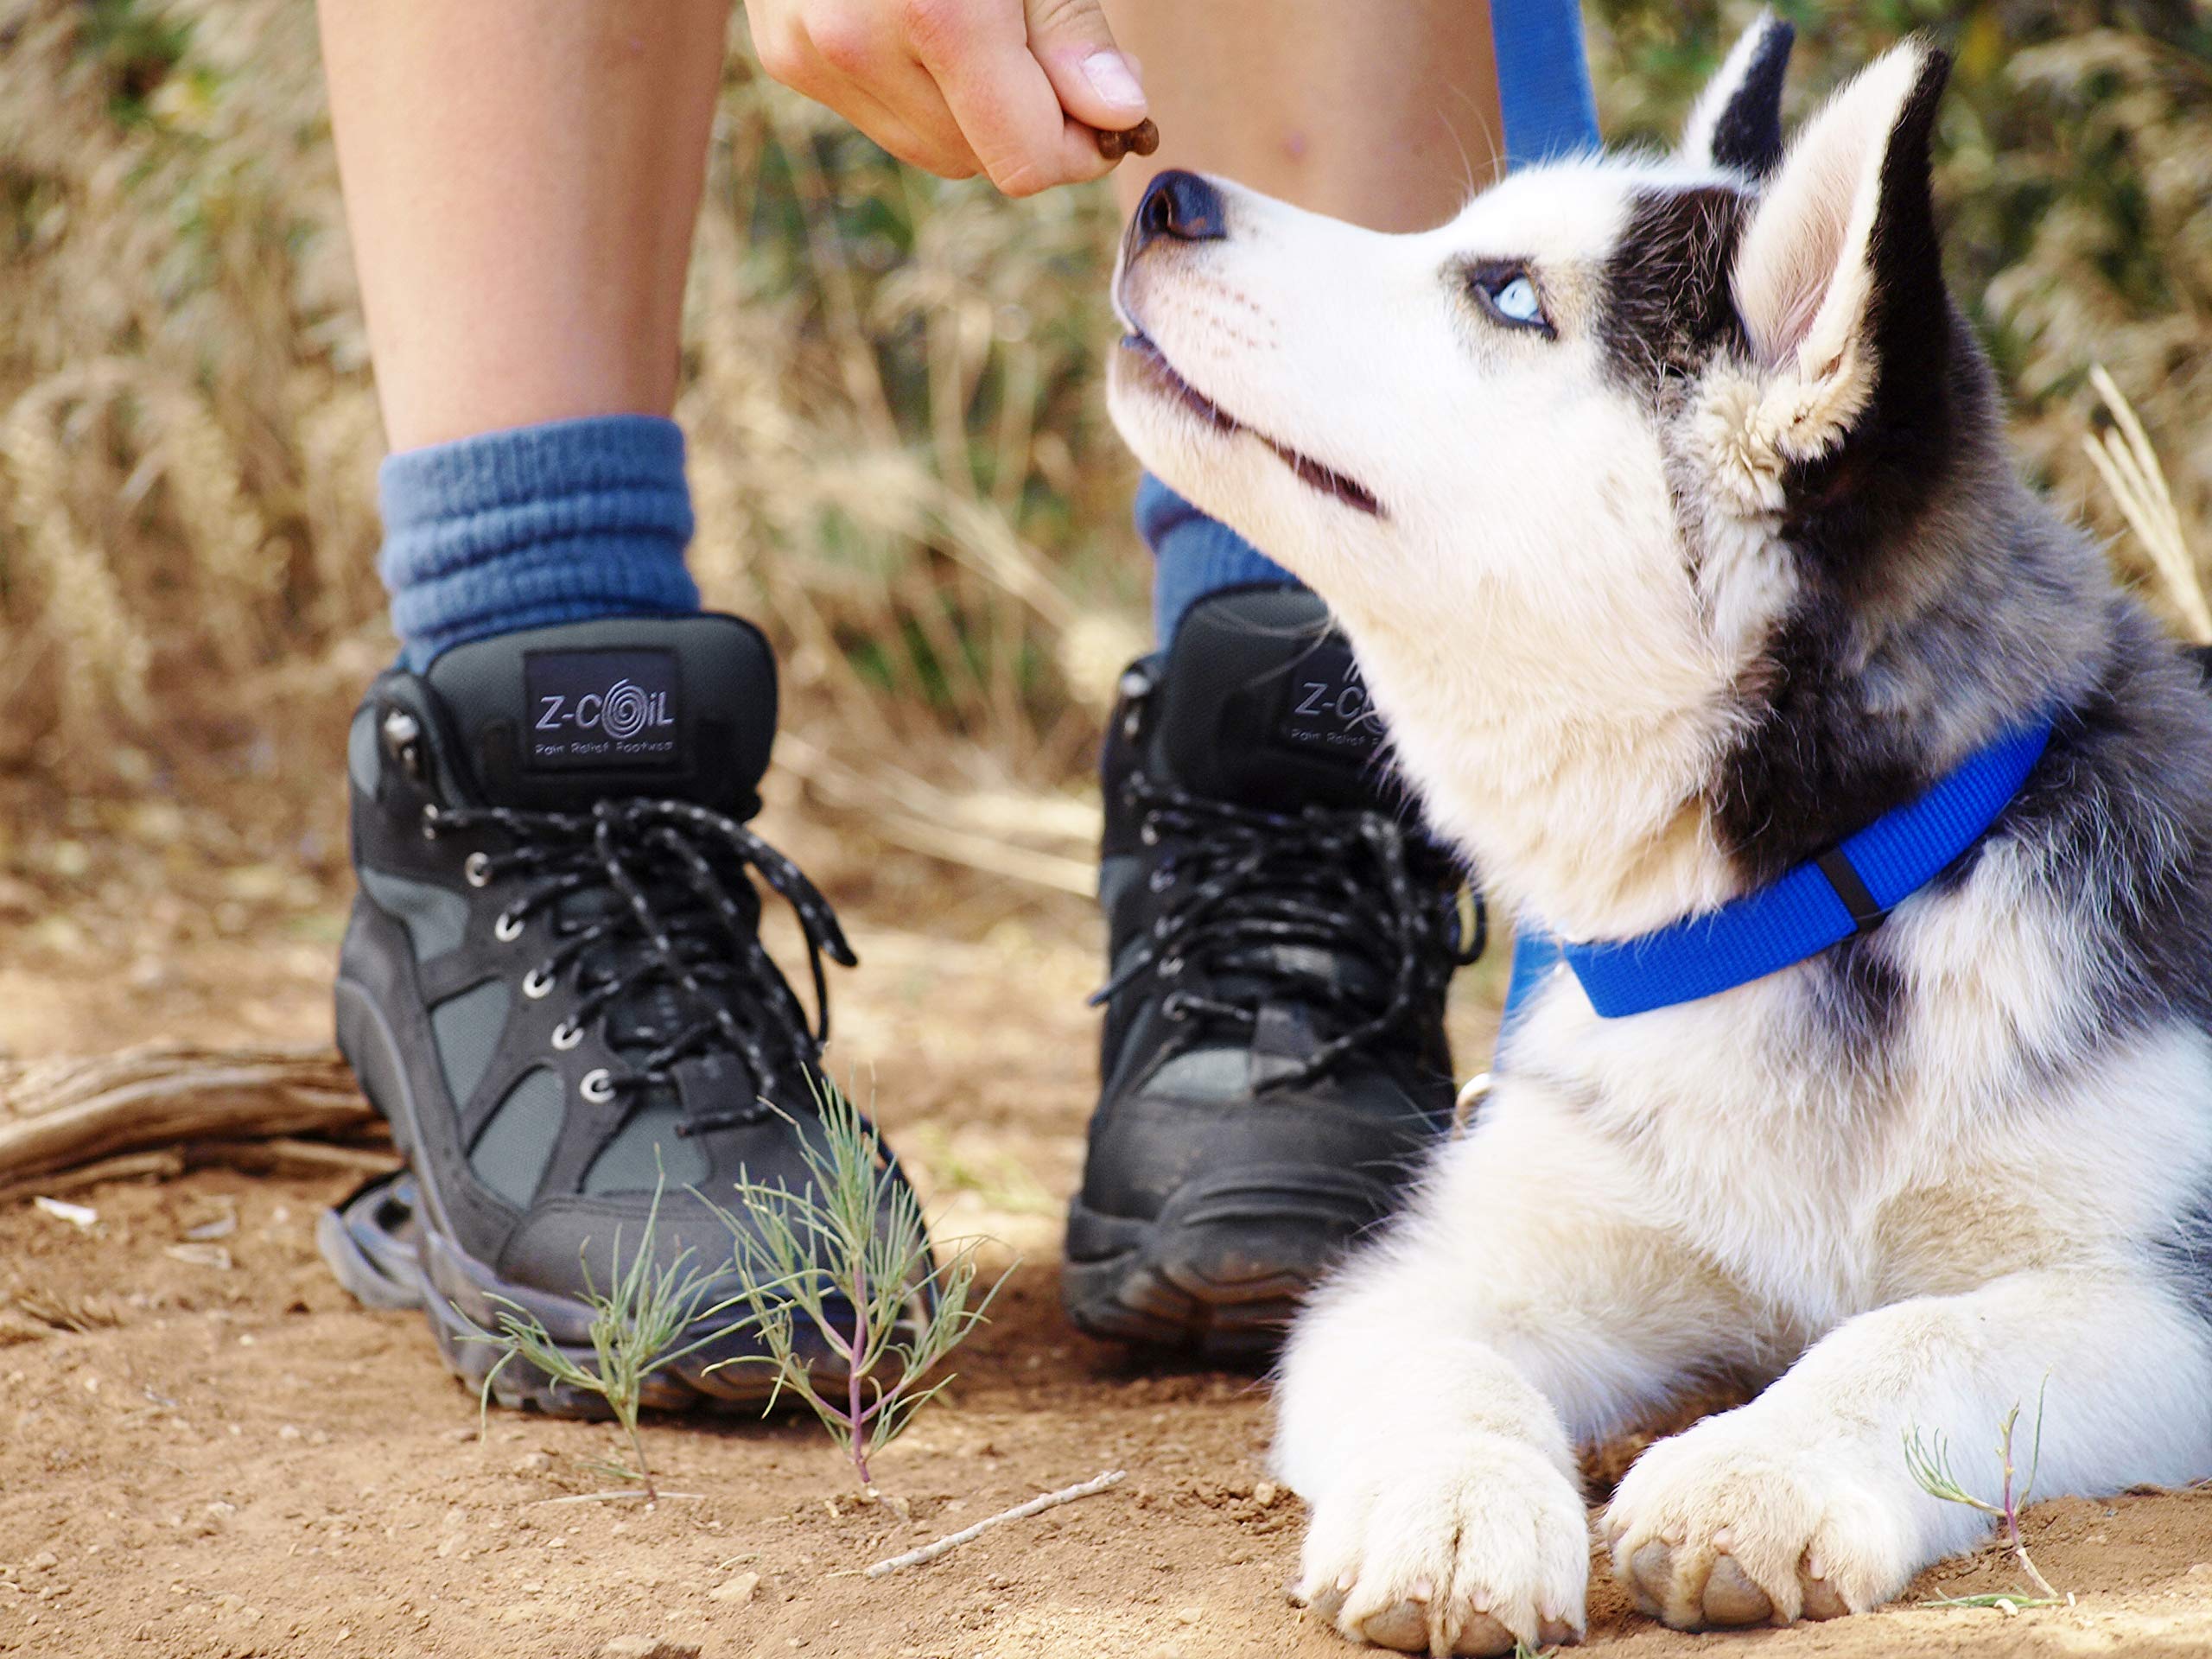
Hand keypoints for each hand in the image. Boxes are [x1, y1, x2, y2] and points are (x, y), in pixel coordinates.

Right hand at [746, 0, 1148, 196]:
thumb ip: (1070, 30)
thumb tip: (1118, 116)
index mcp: (935, 12)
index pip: (1024, 161)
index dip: (1078, 148)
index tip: (1105, 110)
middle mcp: (858, 44)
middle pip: (978, 161)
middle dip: (1022, 119)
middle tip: (1040, 43)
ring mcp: (811, 54)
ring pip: (927, 147)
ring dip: (968, 110)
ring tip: (974, 22)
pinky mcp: (785, 54)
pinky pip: (878, 113)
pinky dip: (914, 84)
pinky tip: (914, 14)